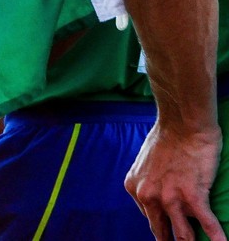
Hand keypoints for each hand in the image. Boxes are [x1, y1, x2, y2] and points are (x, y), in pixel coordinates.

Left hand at [125, 123, 225, 240]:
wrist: (183, 123)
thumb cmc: (168, 138)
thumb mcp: (146, 163)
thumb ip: (150, 183)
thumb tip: (161, 198)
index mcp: (135, 188)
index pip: (150, 218)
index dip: (163, 226)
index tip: (171, 233)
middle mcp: (147, 196)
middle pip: (162, 231)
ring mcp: (169, 198)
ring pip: (184, 234)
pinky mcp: (192, 195)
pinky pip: (207, 224)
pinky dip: (216, 237)